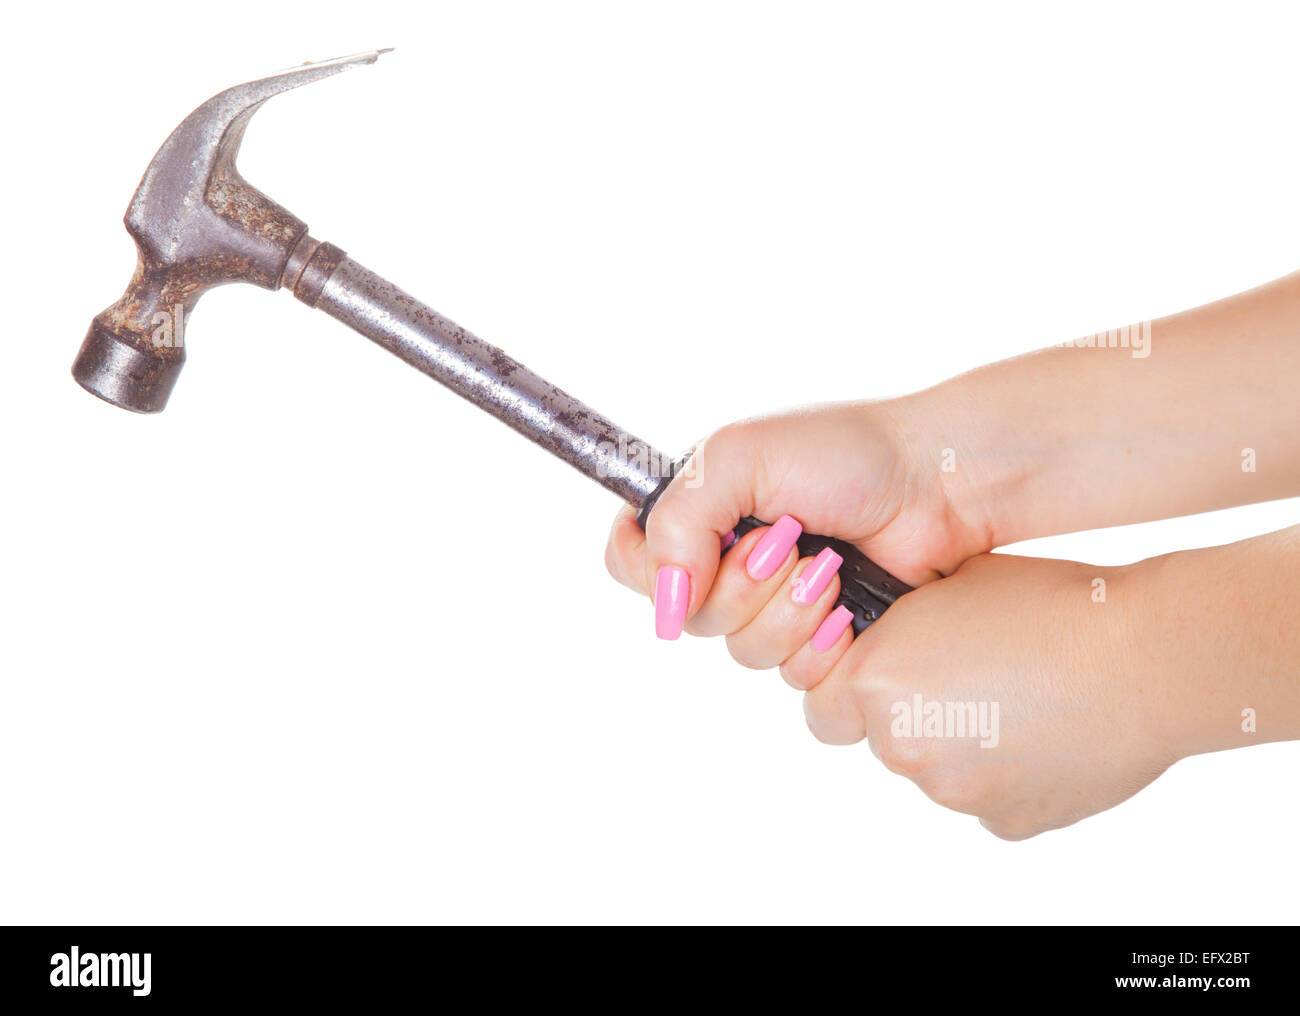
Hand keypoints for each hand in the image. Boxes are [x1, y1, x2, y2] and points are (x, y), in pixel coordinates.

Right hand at [605, 397, 993, 653]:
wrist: (940, 482)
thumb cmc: (848, 453)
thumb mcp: (740, 457)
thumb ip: (679, 520)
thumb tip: (666, 604)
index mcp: (701, 511)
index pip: (629, 562)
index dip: (654, 573)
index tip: (698, 558)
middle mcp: (730, 560)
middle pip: (690, 619)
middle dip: (742, 588)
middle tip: (788, 546)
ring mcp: (777, 602)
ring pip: (742, 653)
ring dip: (787, 614)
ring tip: (831, 570)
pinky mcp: (822, 637)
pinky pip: (794, 677)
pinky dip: (822, 647)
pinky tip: (849, 609)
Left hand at [800, 552, 1177, 839]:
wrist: (1142, 656)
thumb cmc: (1050, 605)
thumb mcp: (950, 588)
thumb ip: (901, 628)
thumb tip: (886, 640)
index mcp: (878, 683)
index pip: (826, 711)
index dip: (851, 696)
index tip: (882, 682)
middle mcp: (903, 746)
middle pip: (888, 741)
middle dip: (920, 716)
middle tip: (977, 679)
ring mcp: (955, 792)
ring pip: (943, 772)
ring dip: (969, 745)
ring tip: (1028, 698)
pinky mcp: (1008, 821)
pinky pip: (993, 799)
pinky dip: (1012, 775)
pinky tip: (1050, 732)